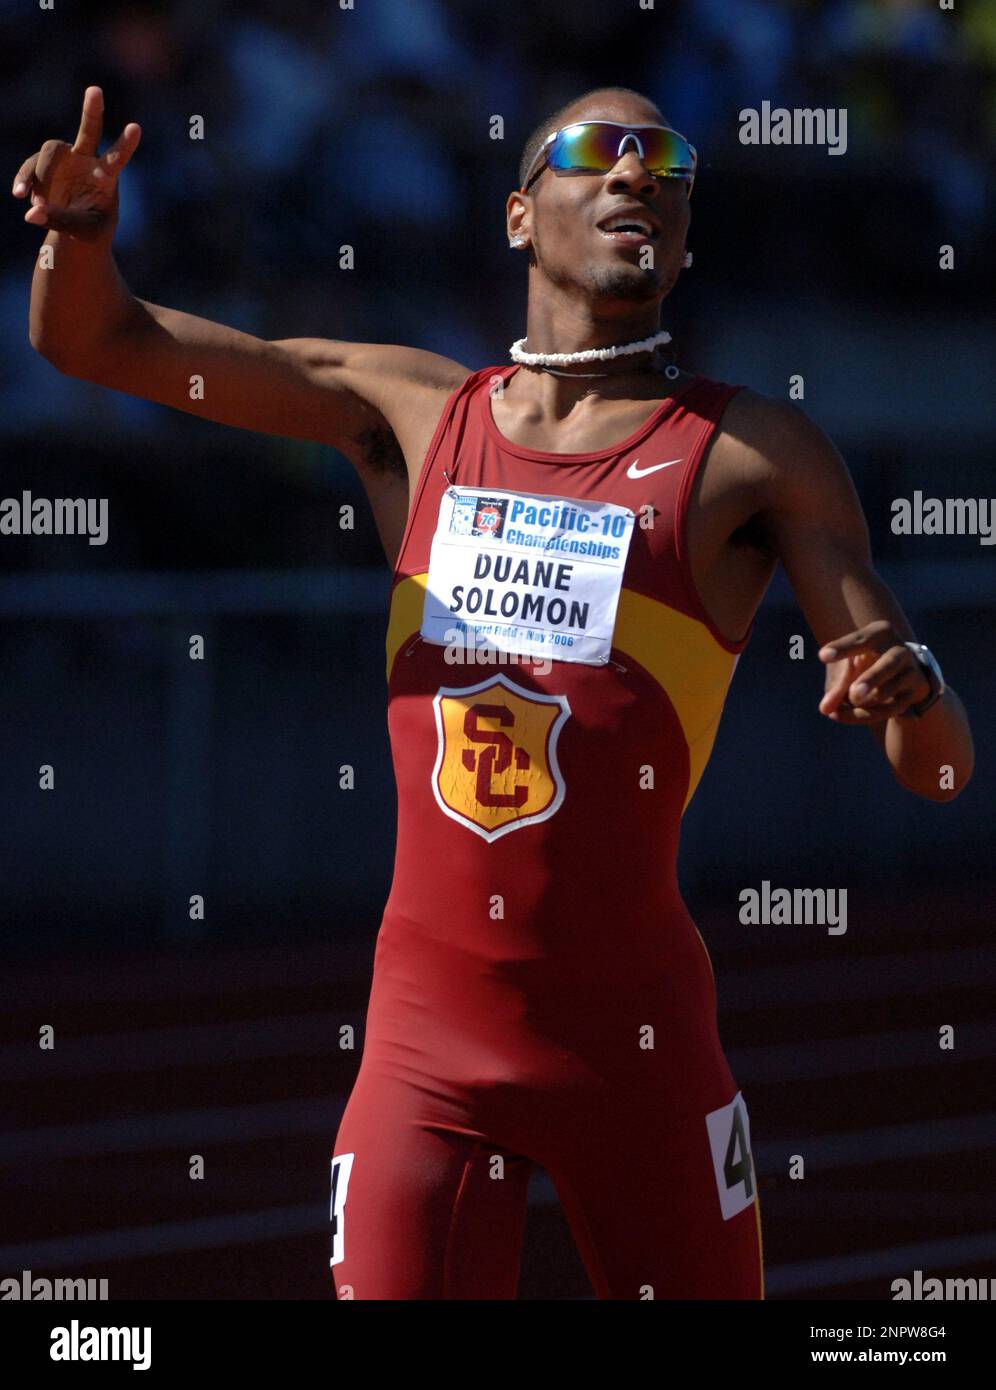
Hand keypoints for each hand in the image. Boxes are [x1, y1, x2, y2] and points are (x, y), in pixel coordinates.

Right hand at [11, 86, 140, 241]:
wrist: (76, 227)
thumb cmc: (90, 229)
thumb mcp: (83, 231)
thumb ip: (62, 221)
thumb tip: (32, 213)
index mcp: (106, 176)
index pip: (117, 157)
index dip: (125, 144)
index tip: (136, 128)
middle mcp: (87, 160)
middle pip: (89, 130)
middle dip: (92, 110)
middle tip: (96, 90)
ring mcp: (65, 159)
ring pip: (50, 151)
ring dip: (41, 175)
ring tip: (39, 205)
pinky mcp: (45, 165)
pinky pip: (31, 167)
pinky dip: (24, 179)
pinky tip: (20, 194)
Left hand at [818, 620, 931, 723]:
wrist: (901, 673)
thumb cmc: (864, 662)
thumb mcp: (847, 667)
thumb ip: (835, 685)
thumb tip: (825, 709)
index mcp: (881, 633)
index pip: (861, 640)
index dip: (842, 648)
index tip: (822, 656)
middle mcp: (900, 651)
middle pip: (888, 665)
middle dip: (871, 680)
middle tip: (854, 694)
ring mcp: (910, 673)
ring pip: (886, 692)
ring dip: (860, 704)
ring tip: (841, 707)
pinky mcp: (913, 694)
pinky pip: (887, 710)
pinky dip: (865, 715)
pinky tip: (848, 715)